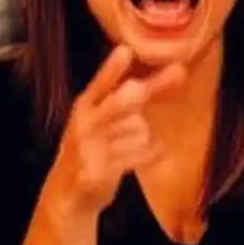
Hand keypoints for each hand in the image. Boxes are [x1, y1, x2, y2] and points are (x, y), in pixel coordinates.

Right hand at [42, 46, 184, 219]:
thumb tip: (175, 71)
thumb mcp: (103, 118)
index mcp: (85, 106)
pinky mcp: (99, 170)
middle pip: (120, 103)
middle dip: (138, 94)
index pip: (101, 84)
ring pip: (137, 131)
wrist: (68, 193)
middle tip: (149, 88)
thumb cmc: (94, 149)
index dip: (113, 69)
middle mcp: (86, 123)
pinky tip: (153, 154)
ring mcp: (90, 148)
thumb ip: (134, 96)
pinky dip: (152, 153)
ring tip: (126, 148)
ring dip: (143, 138)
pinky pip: (139, 155)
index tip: (126, 51)